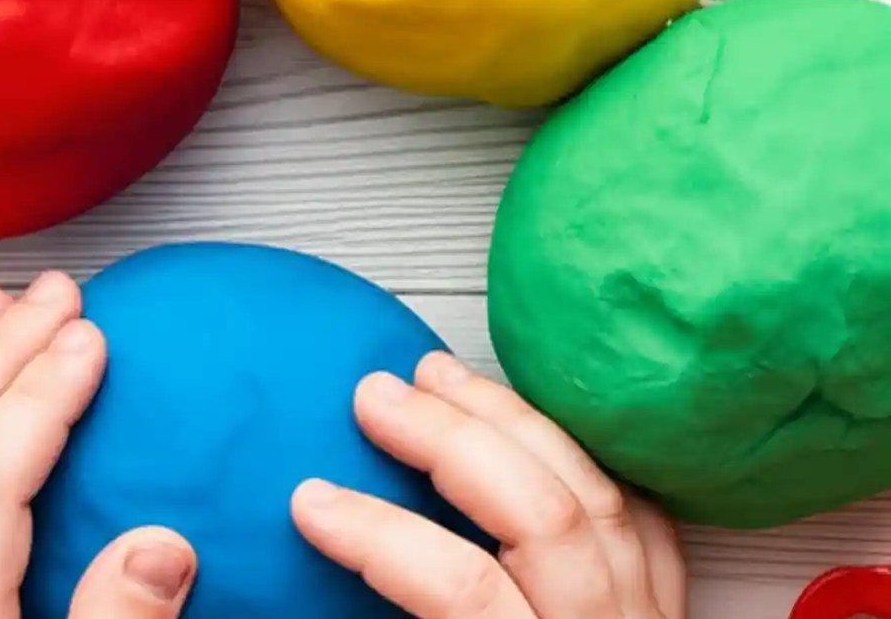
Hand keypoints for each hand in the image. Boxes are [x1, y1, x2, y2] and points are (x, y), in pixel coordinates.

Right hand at [291, 352, 685, 618]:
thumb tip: (306, 603)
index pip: (465, 591)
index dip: (380, 536)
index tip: (310, 499)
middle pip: (542, 514)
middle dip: (451, 440)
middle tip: (376, 396)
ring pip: (596, 495)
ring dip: (511, 422)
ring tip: (442, 379)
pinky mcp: (667, 617)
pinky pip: (642, 516)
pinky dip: (582, 459)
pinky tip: (536, 429)